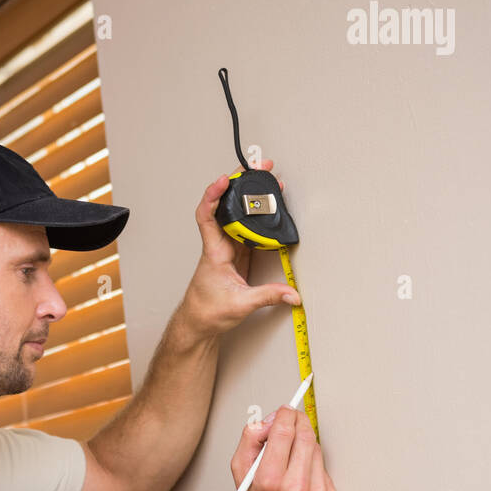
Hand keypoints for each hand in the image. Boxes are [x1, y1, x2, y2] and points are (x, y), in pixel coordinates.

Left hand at [180, 161, 300, 338]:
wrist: (198, 324)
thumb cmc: (207, 312)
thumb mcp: (240, 305)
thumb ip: (268, 297)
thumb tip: (292, 294)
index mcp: (214, 252)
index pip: (207, 216)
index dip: (213, 195)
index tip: (225, 179)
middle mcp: (219, 245)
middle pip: (227, 206)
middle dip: (242, 183)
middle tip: (260, 166)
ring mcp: (228, 248)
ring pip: (238, 214)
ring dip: (251, 196)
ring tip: (267, 179)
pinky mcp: (237, 254)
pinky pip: (246, 228)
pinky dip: (257, 215)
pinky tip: (268, 205)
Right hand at [231, 406, 337, 490]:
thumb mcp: (240, 472)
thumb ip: (249, 440)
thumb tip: (267, 421)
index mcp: (269, 480)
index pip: (284, 432)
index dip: (286, 414)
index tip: (285, 410)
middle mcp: (295, 488)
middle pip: (305, 436)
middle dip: (298, 422)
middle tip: (293, 420)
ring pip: (316, 449)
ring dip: (305, 444)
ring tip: (291, 458)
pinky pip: (323, 468)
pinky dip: (312, 465)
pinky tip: (301, 476)